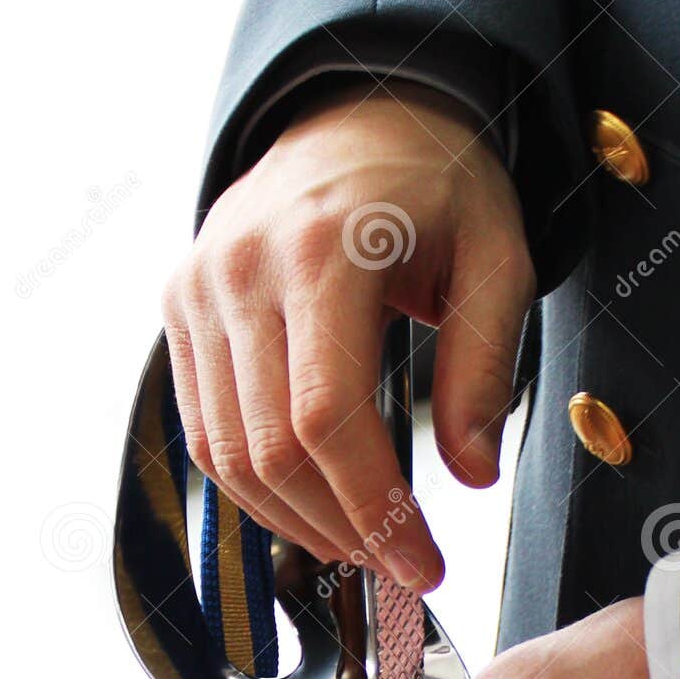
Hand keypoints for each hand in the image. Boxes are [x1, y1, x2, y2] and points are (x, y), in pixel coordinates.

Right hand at [161, 81, 533, 591]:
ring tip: (362, 546)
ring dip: (296, 522)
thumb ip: (485, 368)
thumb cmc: (435, 186)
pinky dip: (256, 488)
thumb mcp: (497, 259)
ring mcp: (198, 288)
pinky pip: (206, 429)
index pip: (326, 418)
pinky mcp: (182, 308)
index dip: (373, 508)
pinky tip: (313, 510)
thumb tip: (471, 476)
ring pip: (228, 453)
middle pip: (272, 449)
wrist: (356, 113)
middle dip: (341, 529)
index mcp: (322, 252)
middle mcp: (241, 269)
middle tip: (402, 565)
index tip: (422, 561)